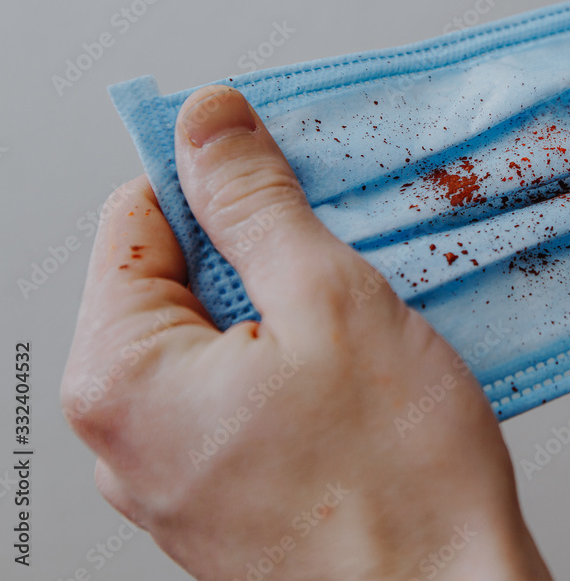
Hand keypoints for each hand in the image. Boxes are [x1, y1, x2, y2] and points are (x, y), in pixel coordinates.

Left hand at [61, 86, 551, 580]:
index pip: (137, 216)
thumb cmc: (399, 482)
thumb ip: (254, 202)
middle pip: (175, 279)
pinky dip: (290, 364)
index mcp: (122, 376)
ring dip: (283, 309)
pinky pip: (238, 394)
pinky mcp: (221, 494)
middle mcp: (126, 435)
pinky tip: (352, 376)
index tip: (280, 172)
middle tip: (338, 261)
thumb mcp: (329, 300)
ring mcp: (172, 473)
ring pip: (216, 337)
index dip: (214, 178)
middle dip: (257, 250)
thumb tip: (207, 125)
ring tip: (356, 325)